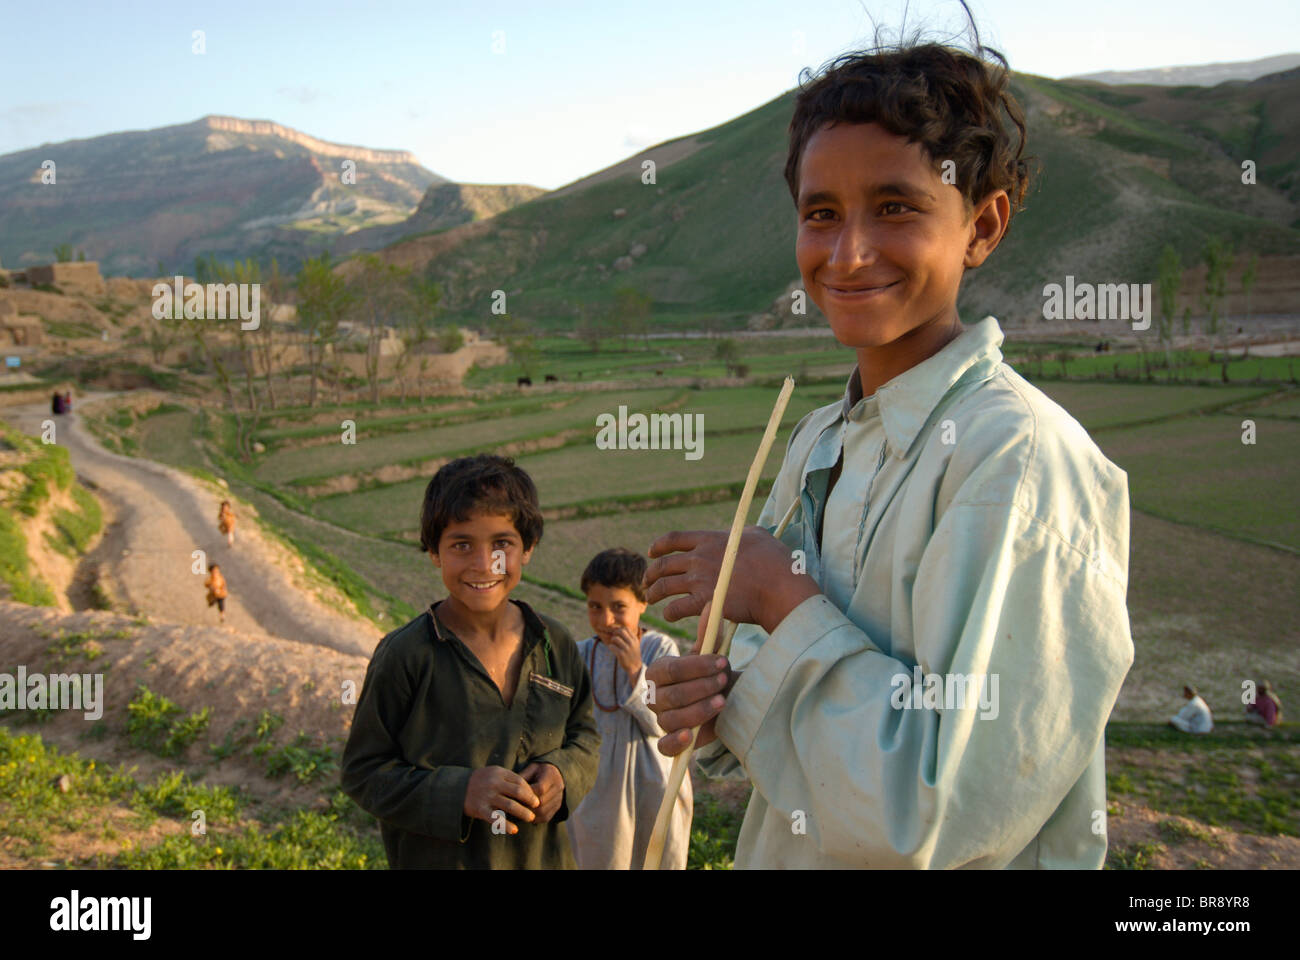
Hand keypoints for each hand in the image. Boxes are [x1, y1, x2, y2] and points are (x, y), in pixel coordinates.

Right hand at [463, 766, 538, 833]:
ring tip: (530, 818)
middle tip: (536, 807)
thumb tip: (530, 790)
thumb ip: (509, 778)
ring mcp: (487, 796)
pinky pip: (496, 819)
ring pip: (510, 806)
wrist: (457, 788)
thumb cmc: (481, 781)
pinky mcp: (480, 809)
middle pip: (518, 792)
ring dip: (523, 813)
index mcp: (498, 773)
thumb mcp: (494, 773)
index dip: (529, 790)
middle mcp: (493, 783)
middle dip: (530, 801)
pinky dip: (506, 825)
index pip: (520, 781)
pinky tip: (514, 830)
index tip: (535, 797)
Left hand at [519, 762, 564, 822]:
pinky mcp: (557, 807)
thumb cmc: (539, 770)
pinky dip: (534, 819)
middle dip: (526, 806)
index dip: (527, 795)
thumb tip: (509, 789)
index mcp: (551, 775)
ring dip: (529, 814)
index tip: (514, 796)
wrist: (555, 774)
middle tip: (513, 807)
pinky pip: (546, 817)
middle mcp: (558, 787)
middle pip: (542, 802)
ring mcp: (559, 798)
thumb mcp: (531, 769)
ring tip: (518, 813)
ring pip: (543, 812)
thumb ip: (522, 777)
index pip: (540, 789)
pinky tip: (525, 816)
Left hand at [605, 625, 642, 678]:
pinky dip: (610, 647)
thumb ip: (630, 638)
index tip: (618, 634)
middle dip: (615, 633)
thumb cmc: (633, 654)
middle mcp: (631, 643)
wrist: (635, 667)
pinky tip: (612, 649)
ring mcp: (626, 649)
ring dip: (612, 641)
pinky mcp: (621, 654)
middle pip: (620, 631)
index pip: (626, 629)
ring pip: (615, 638)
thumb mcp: (635, 645)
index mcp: (635, 640)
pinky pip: (612, 646)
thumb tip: (619, 629)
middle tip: (614, 638)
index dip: (620, 630)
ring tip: (613, 644)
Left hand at [643, 527, 819, 633]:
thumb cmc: (776, 561)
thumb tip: (736, 535)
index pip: (674, 539)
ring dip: (654, 594)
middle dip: (652, 573)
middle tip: (648, 581)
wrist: (781, 587)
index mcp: (710, 539)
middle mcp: (700, 558)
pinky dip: (669, 613)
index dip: (658, 546)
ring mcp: (700, 580)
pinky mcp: (705, 603)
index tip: (652, 552)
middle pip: (664, 564)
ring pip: (664, 586)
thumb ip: (739, 534)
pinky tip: (670, 615)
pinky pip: (676, 608)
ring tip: (652, 599)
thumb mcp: (757, 535)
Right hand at [646, 601, 739, 755]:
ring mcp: (661, 720)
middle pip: (671, 694)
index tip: (722, 661)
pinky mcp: (670, 742)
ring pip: (671, 718)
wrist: (721, 702)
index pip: (672, 669)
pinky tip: (690, 736)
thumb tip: (712, 603)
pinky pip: (664, 746)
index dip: (697, 666)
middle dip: (700, 687)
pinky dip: (675, 742)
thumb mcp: (712, 654)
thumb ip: (710, 632)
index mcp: (659, 671)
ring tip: (722, 701)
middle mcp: (655, 696)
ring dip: (699, 710)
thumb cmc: (712, 675)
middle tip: (723, 680)